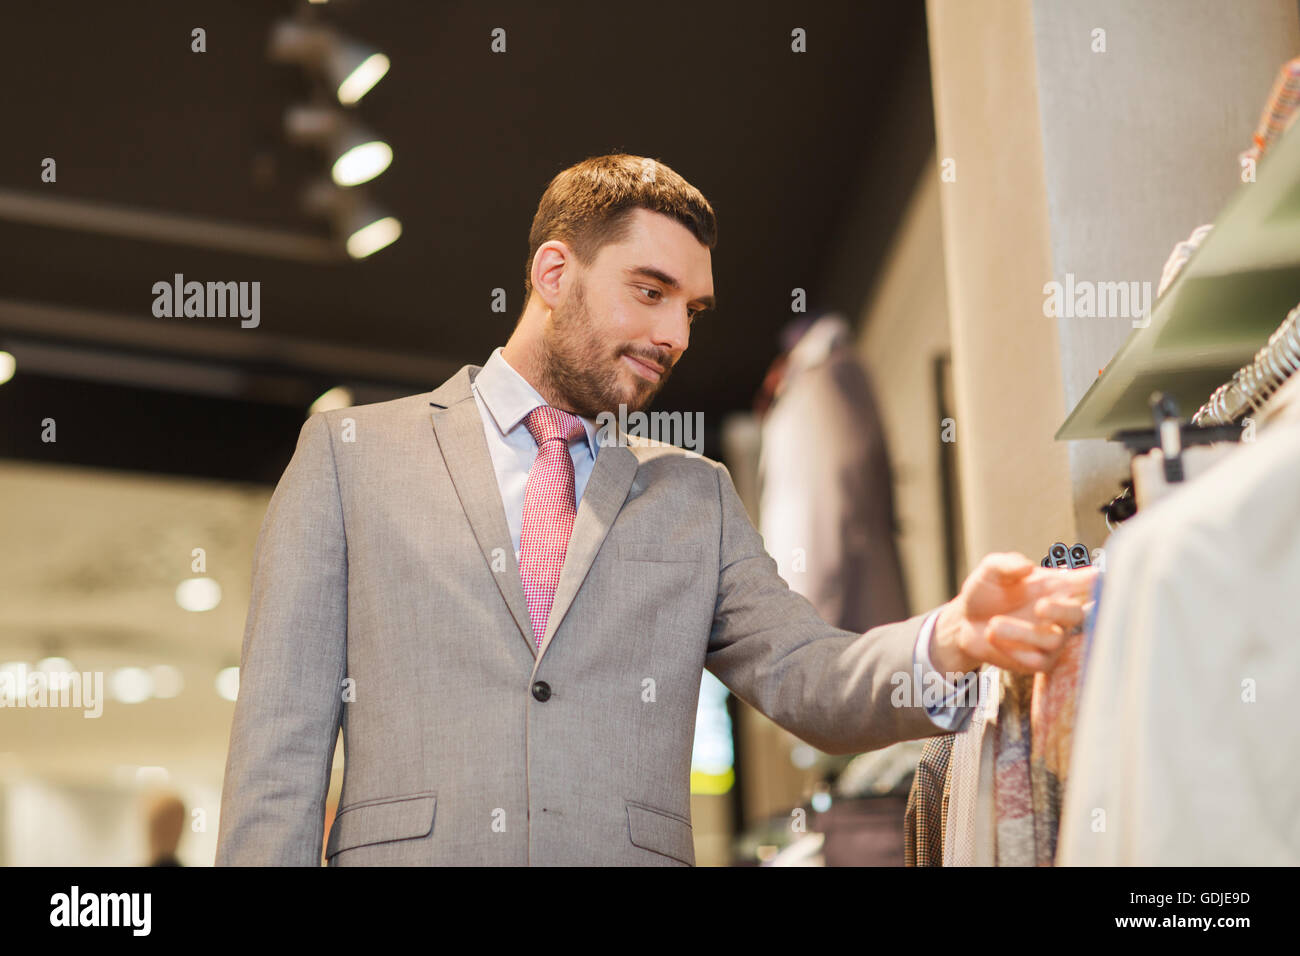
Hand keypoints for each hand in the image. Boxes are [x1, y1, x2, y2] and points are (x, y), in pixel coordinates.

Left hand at [930, 552, 1095, 676]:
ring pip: (1054, 640)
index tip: (1099, 577)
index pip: (1091, 583)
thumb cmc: (987, 592)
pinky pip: (1037, 661)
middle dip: (1063, 610)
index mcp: (1058, 587)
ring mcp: (1052, 639)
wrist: (966, 621)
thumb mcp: (991, 570)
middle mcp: (1060, 614)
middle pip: (1081, 615)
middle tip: (1040, 606)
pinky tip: (992, 636)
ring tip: (994, 624)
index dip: (1102, 581)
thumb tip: (1026, 566)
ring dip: (1023, 632)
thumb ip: (1007, 564)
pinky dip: (1013, 649)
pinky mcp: (1039, 661)